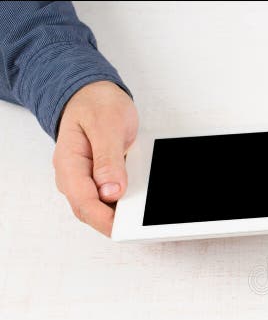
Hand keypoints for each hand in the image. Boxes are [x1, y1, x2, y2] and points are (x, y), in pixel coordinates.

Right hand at [53, 81, 137, 235]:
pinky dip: (126, 202)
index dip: (105, 220)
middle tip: (143, 223)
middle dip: (116, 222)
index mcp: (69, 163)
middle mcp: (74, 176)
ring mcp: (85, 179)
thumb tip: (111, 191)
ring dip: (122, 213)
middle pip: (92, 212)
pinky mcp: (99, 178)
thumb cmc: (96, 104)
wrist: (92, 92)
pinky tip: (141, 200)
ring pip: (102, 208)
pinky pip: (111, 198)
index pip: (83, 203)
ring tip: (145, 213)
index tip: (126, 227)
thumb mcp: (106, 126)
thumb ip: (108, 159)